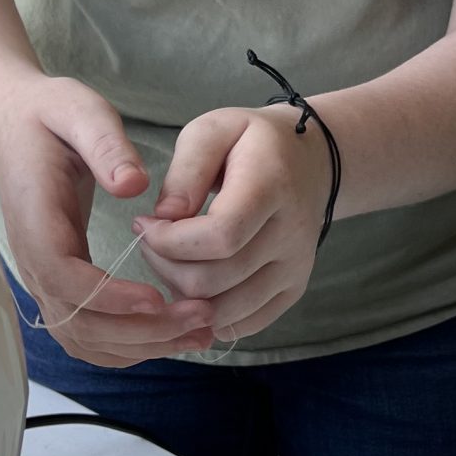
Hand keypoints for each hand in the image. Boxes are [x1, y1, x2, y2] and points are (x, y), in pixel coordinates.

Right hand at [0, 72, 216, 367]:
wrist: (12, 127)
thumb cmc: (48, 118)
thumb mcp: (79, 110)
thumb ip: (105, 144)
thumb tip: (132, 185)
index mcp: (37, 218)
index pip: (62, 276)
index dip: (108, 297)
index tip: (156, 297)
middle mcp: (35, 259)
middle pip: (78, 322)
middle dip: (141, 331)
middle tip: (200, 317)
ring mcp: (44, 277)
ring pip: (84, 338)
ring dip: (141, 346)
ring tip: (199, 332)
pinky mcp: (60, 284)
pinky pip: (88, 333)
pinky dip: (129, 345)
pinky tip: (173, 334)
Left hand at [131, 105, 330, 346]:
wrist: (310, 161)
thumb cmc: (251, 142)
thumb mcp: (213, 130)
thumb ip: (186, 171)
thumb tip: (165, 218)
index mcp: (272, 187)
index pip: (219, 237)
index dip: (168, 241)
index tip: (144, 223)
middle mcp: (291, 236)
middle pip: (214, 280)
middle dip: (164, 266)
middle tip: (151, 241)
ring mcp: (295, 269)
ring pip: (224, 312)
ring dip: (182, 294)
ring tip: (171, 260)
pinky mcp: (292, 291)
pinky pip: (242, 325)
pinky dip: (208, 315)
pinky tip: (193, 284)